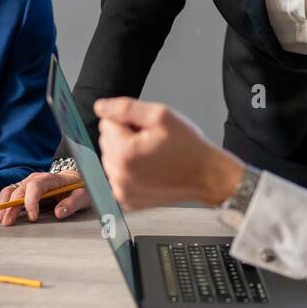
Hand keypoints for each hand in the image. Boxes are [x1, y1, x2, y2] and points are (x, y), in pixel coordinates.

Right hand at [0, 170, 87, 225]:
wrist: (74, 180)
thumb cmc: (78, 187)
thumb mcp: (82, 195)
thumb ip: (72, 203)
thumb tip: (59, 212)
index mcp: (50, 178)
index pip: (35, 186)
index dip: (31, 201)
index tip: (33, 218)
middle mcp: (35, 179)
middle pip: (19, 190)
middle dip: (12, 207)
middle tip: (7, 223)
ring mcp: (27, 183)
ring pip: (10, 191)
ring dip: (3, 205)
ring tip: (0, 220)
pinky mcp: (23, 189)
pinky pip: (8, 194)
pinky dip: (0, 203)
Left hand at [93, 97, 243, 209]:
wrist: (206, 176)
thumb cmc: (188, 147)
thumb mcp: (160, 116)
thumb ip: (125, 108)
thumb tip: (100, 107)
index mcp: (123, 153)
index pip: (107, 122)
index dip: (129, 121)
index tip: (148, 130)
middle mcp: (118, 176)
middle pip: (106, 141)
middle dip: (126, 137)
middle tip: (152, 142)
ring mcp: (122, 191)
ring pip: (111, 158)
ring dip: (126, 153)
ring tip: (153, 156)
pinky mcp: (127, 200)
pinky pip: (118, 176)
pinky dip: (130, 171)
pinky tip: (150, 170)